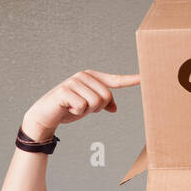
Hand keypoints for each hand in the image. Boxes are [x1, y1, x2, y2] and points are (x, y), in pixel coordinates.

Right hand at [22, 70, 140, 139]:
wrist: (46, 115)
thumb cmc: (68, 108)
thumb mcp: (89, 107)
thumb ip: (102, 104)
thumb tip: (114, 108)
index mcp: (92, 77)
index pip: (115, 80)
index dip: (130, 80)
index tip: (144, 78)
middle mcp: (84, 76)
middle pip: (107, 97)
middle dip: (97, 108)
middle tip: (81, 107)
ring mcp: (74, 82)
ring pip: (96, 103)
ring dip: (85, 111)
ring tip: (73, 106)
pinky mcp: (65, 90)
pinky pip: (82, 107)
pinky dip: (76, 112)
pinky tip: (67, 107)